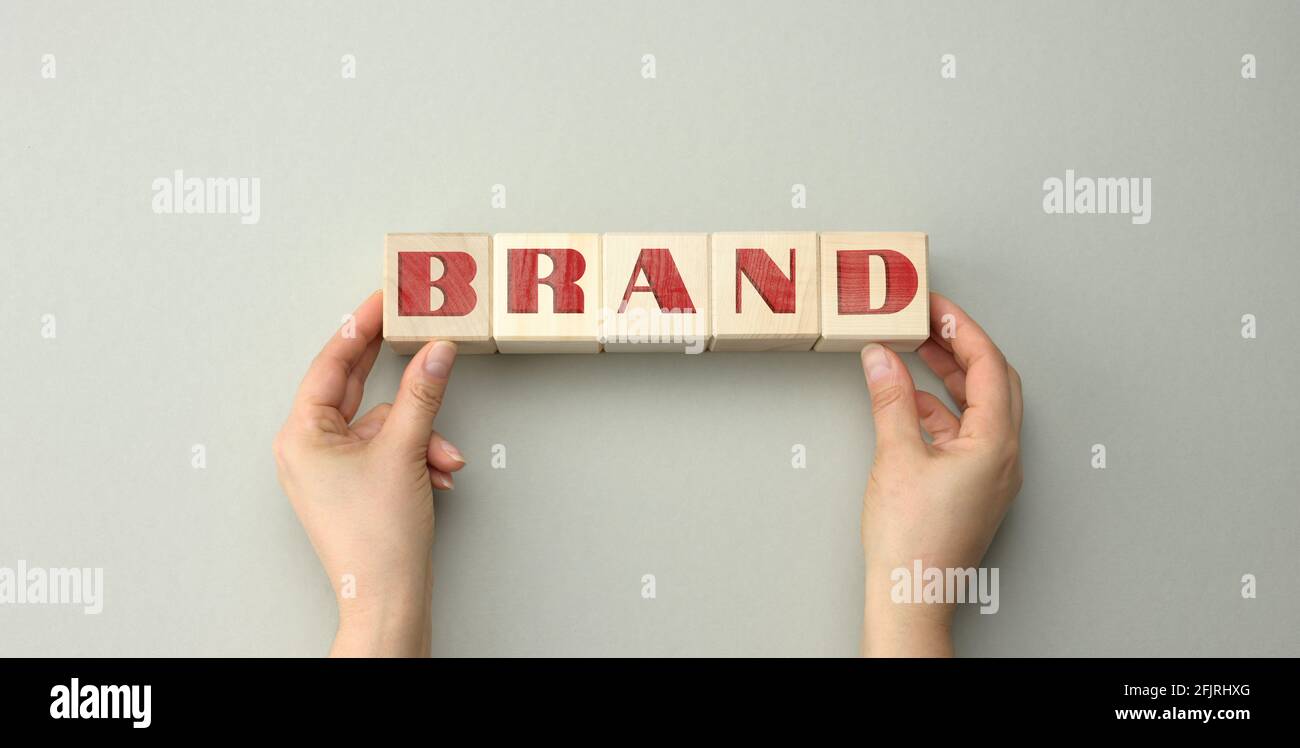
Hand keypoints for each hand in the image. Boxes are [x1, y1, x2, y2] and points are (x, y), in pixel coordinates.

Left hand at [272, 292, 465, 656]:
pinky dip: (419, 456)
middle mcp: (309, 447)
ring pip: (385, 425)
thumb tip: (435, 350)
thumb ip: (422, 393)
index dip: (361, 326)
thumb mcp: (405, 450)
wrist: (386, 598)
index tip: (384, 298)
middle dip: (401, 377)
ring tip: (443, 458)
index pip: (332, 361)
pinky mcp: (354, 486)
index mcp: (301, 433)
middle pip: (356, 388)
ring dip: (423, 435)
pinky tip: (437, 474)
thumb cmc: (375, 538)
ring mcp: (331, 468)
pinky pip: (390, 450)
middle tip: (418, 331)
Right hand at [859, 293, 1022, 656]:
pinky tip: (909, 405)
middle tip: (929, 324)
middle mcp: (1005, 457)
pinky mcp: (975, 489)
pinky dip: (941, 411)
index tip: (935, 308)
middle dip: (961, 349)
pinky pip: (967, 435)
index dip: (961, 330)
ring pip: (981, 409)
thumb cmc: (913, 539)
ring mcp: (992, 475)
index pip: (988, 366)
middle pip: (994, 383)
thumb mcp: (896, 455)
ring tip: (914, 356)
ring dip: (950, 379)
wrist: (912, 593)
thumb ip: (890, 399)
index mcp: (997, 444)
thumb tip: (882, 358)